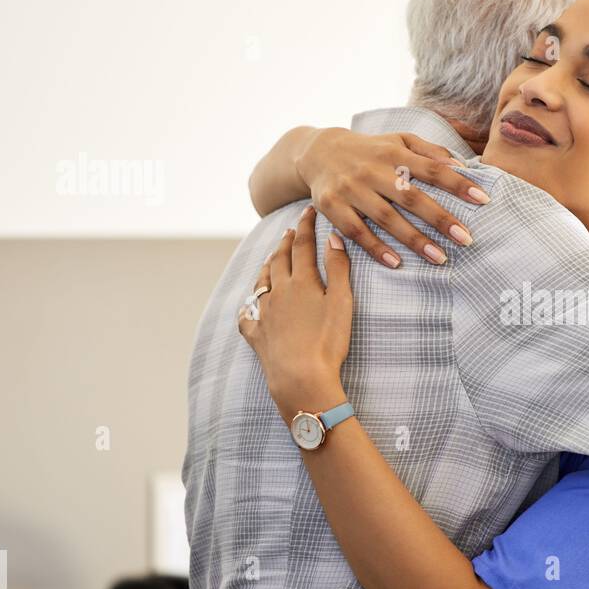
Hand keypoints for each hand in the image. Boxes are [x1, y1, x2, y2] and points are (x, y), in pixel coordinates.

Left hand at [237, 205, 351, 417]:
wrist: (300, 378)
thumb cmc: (326, 342)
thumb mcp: (341, 302)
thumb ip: (338, 269)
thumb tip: (334, 238)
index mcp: (300, 282)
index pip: (303, 245)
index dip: (307, 226)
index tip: (309, 211)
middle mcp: (278, 293)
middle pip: (280, 260)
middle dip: (286, 242)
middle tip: (291, 230)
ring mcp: (264, 314)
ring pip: (262, 282)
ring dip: (268, 266)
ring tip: (272, 258)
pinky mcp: (257, 336)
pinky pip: (248, 317)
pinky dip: (249, 307)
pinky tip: (249, 306)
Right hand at [296, 127, 488, 268]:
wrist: (317, 152)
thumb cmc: (371, 149)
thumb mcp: (399, 140)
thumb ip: (431, 151)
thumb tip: (464, 166)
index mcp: (394, 152)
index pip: (432, 169)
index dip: (458, 184)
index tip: (483, 200)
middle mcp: (372, 170)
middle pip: (411, 196)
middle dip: (440, 218)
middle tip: (466, 239)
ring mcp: (351, 189)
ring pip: (386, 217)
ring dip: (413, 240)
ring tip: (440, 258)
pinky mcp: (332, 206)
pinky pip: (356, 231)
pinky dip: (375, 248)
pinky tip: (396, 263)